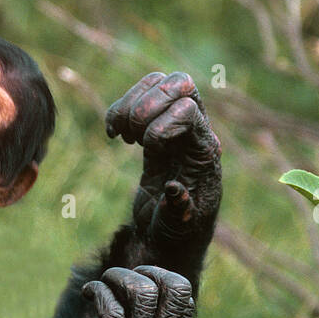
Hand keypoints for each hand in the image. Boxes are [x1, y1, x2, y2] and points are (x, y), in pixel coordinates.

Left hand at [83, 266, 194, 317]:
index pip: (184, 304)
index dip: (167, 284)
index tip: (146, 287)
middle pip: (175, 290)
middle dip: (151, 271)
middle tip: (129, 277)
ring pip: (142, 293)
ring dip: (121, 275)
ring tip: (106, 279)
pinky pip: (110, 310)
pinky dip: (98, 290)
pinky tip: (87, 293)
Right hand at [105, 72, 220, 233]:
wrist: (168, 234)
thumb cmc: (177, 232)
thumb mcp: (179, 227)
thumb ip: (178, 210)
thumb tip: (174, 188)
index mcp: (204, 151)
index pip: (190, 109)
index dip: (164, 122)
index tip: (146, 149)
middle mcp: (194, 131)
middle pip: (180, 83)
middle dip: (147, 103)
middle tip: (130, 137)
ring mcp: (175, 126)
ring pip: (157, 83)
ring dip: (130, 103)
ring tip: (120, 134)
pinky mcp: (155, 130)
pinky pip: (140, 98)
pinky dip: (119, 110)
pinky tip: (114, 135)